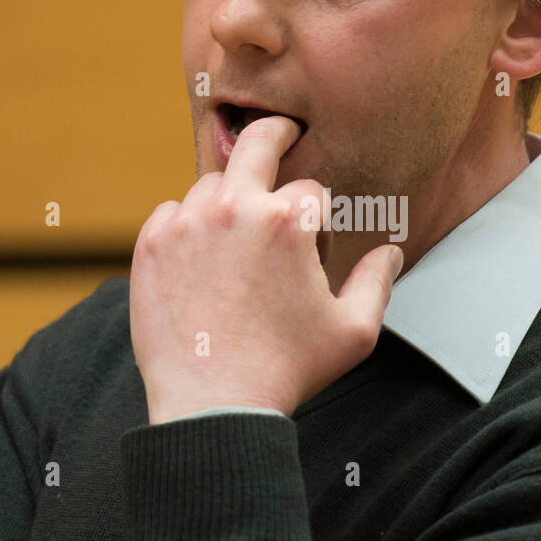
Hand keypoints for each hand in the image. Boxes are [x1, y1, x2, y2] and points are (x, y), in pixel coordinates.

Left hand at [129, 115, 403, 422]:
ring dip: (230, 198)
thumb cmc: (288, 371)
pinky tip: (200, 258)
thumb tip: (390, 252)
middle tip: (282, 134)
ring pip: (212, 184)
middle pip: (257, 142)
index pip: (310, 189)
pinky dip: (187, 225)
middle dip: (275, 134)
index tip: (312, 246)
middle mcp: (236, 208)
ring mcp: (187, 223)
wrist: (214, 406)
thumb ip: (376, 282)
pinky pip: (171, 213)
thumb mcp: (353, 331)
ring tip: (237, 236)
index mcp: (289, 221)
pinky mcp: (151, 245)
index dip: (318, 217)